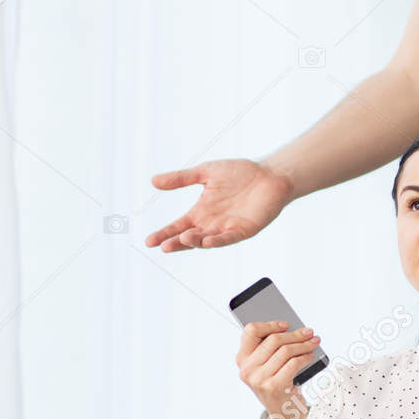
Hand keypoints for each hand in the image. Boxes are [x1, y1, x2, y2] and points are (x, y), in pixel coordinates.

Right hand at [145, 158, 292, 251]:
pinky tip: (206, 242)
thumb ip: (181, 178)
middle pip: (190, 237)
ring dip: (195, 241)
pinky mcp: (245, 229)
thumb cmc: (240, 173)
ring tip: (182, 239)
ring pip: (207, 240)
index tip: (149, 241)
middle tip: (162, 246)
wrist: (269, 174)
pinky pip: (229, 238)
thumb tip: (153, 181)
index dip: (165, 233)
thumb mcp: (206, 173)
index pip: (179, 226)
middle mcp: (212, 223)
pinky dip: (218, 241)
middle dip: (176, 242)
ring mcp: (228, 228)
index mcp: (201, 212)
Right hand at [237, 320, 320, 418]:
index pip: (250, 331)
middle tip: (309, 332)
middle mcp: (247, 369)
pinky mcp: (273, 386)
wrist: (284, 415)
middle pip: (273, 339)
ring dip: (304, 344)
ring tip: (314, 342)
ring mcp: (258, 379)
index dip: (270, 324)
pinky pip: (294, 363)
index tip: (286, 323)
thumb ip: (271, 349)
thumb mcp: (268, 366)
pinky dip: (305, 356)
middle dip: (295, 334)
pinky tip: (311, 355)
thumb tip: (291, 328)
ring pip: (285, 350)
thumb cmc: (278, 385)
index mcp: (242, 360)